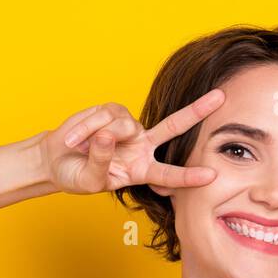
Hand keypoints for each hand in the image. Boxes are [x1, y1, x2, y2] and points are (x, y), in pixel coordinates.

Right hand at [40, 89, 225, 194]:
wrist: (56, 160)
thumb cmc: (77, 176)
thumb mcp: (89, 180)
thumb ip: (101, 162)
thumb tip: (108, 136)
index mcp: (143, 171)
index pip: (170, 175)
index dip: (189, 177)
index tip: (212, 176)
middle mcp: (143, 147)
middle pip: (174, 126)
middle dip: (197, 111)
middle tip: (221, 98)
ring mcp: (129, 128)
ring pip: (122, 126)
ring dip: (96, 138)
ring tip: (77, 147)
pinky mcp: (112, 112)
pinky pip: (103, 116)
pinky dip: (85, 127)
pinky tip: (75, 137)